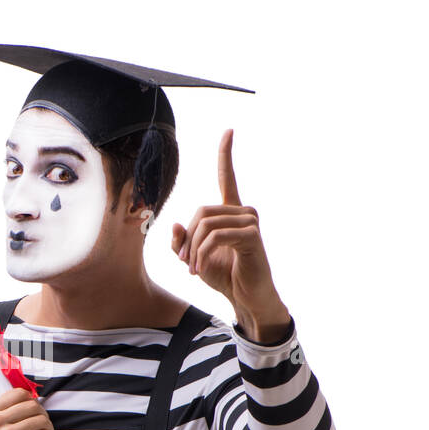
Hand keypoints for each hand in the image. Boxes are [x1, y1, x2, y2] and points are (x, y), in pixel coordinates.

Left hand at [171, 129, 290, 339]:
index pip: (228, 177)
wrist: (246, 299)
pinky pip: (215, 236)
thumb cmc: (224, 276)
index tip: (229, 131)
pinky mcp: (252, 235)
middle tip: (185, 262)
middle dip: (187, 239)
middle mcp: (243, 212)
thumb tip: (176, 224)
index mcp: (231, 213)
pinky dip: (202, 253)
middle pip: (201, 211)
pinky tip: (200, 268)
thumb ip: (183, 242)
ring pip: (206, 224)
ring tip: (193, 268)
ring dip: (193, 249)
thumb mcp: (195, 258)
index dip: (226, 155)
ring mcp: (250, 222)